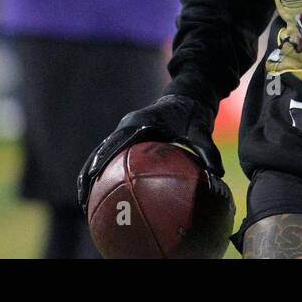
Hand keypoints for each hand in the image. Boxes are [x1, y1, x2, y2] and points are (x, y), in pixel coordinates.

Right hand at [76, 94, 220, 212]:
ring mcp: (125, 131)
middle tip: (83, 201)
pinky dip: (105, 174)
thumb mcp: (201, 130)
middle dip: (89, 174)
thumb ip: (208, 150)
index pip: (117, 142)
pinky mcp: (128, 137)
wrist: (187, 97)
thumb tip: (218, 173)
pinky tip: (105, 197)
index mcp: (141, 122)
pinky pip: (112, 156)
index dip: (103, 159)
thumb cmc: (192, 114)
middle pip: (101, 151)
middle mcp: (128, 125)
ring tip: (85, 204)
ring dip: (90, 176)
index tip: (94, 177)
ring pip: (100, 154)